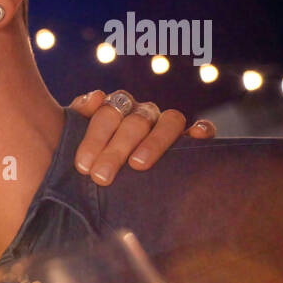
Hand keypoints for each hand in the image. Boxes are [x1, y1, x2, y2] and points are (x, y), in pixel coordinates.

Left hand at [70, 89, 215, 185]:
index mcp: (115, 110)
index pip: (107, 113)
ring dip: (154, 142)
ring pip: (170, 120)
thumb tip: (94, 98)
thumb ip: (79, 118)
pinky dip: (201, 130)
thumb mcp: (79, 144)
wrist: (115, 184)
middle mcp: (142, 113)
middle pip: (135, 121)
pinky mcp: (194, 137)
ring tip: (138, 164)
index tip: (83, 165)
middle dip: (116, 150)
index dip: (94, 137)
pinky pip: (203, 128)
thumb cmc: (92, 162)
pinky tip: (195, 138)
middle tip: (101, 176)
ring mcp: (168, 124)